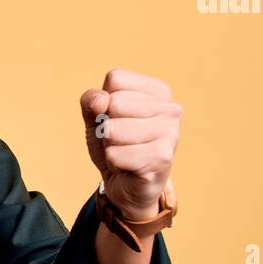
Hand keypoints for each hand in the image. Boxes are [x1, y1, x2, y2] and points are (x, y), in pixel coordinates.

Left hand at [80, 68, 181, 218]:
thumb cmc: (116, 145)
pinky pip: (115, 154)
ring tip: (125, 152)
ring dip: (110, 145)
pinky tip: (128, 166)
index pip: (115, 79)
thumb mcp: (96, 117)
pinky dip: (113, 162)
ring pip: (113, 130)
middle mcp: (171, 109)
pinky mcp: (162, 157)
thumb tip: (100, 100)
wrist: (127, 185)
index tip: (116, 118)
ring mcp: (170, 133)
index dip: (104, 101)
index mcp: (158, 91)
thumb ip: (91, 101)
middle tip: (120, 139)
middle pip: (113, 103)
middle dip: (106, 125)